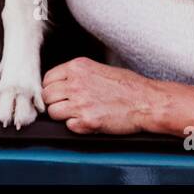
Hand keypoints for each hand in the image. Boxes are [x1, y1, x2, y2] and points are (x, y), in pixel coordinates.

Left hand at [41, 56, 160, 134]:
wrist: (146, 102)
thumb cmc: (129, 86)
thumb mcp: (100, 69)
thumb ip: (79, 75)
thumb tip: (62, 83)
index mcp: (78, 67)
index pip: (48, 78)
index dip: (51, 88)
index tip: (57, 94)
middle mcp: (76, 83)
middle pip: (47, 96)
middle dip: (54, 102)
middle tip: (67, 105)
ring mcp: (80, 103)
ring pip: (53, 112)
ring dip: (63, 115)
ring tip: (78, 114)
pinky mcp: (87, 121)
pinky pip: (68, 126)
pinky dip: (76, 126)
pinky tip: (88, 120)